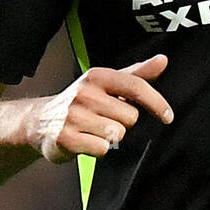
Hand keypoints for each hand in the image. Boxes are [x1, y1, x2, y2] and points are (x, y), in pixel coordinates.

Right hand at [30, 53, 172, 163]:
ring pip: (118, 134)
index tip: (168, 117)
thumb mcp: (107, 83)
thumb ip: (137, 74)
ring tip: (95, 130)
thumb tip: (163, 60)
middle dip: (124, 122)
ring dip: (112, 137)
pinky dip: (99, 149)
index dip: (157, 103)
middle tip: (106, 120)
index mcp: (97, 76)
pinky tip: (87, 141)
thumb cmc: (82, 101)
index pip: (136, 86)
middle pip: (130, 116)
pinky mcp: (66, 138)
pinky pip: (102, 149)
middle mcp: (84, 93)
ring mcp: (73, 115)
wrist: (40, 122)